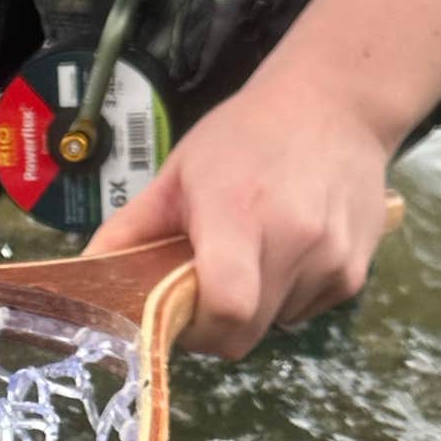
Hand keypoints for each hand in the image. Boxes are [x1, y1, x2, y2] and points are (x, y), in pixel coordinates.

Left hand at [87, 62, 395, 357]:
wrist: (336, 106)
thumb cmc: (246, 136)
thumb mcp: (179, 173)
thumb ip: (131, 230)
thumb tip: (85, 277)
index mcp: (239, 215)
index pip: (226, 310)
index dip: (197, 330)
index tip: (180, 311)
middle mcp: (294, 241)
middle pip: (245, 334)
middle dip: (217, 326)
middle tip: (205, 287)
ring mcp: (332, 259)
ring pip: (275, 325)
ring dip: (255, 308)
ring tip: (252, 254)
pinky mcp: (356, 272)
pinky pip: (307, 311)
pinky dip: (288, 297)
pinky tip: (287, 250)